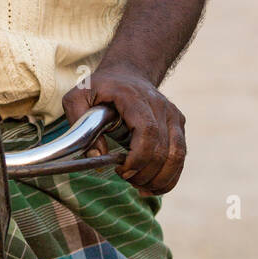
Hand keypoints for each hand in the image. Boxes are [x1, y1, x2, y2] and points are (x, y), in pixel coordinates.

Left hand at [62, 63, 186, 195]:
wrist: (127, 72)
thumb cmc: (100, 88)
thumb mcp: (77, 97)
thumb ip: (78, 123)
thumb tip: (97, 156)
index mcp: (134, 97)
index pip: (148, 131)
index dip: (138, 158)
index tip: (121, 170)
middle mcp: (159, 104)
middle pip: (162, 149)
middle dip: (144, 173)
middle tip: (126, 178)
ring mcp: (172, 114)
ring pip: (177, 155)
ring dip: (159, 179)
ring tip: (139, 187)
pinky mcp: (178, 124)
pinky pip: (180, 156)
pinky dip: (169, 177)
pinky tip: (152, 187)